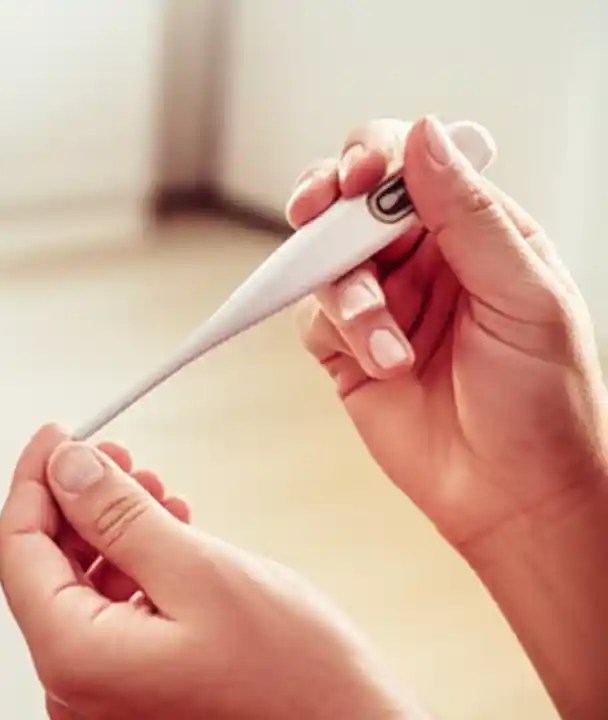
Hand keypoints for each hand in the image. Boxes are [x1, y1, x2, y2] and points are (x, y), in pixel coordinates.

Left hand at [0, 425, 421, 719]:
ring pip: (79, 589)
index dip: (33, 481)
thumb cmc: (296, 679)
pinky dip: (132, 571)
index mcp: (74, 657)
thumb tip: (63, 466)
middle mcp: (73, 687)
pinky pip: (110, 619)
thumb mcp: (202, 574)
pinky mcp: (134, 696)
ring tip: (158, 493)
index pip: (15, 550)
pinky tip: (169, 537)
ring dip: (111, 532)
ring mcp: (102, 697)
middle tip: (120, 454)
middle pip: (44, 569)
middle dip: (79, 502)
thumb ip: (119, 516)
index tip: (59, 432)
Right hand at [289, 116, 607, 549]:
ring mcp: (381, 301)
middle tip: (318, 208)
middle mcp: (422, 257)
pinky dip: (341, 334)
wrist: (514, 496)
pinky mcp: (345, 348)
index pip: (413, 164)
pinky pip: (314, 317)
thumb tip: (424, 134)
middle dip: (327, 198)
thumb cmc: (545, 399)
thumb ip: (469, 214)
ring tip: (389, 343)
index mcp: (477, 229)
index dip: (377, 157)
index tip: (359, 176)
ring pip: (325, 259)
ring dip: (349, 294)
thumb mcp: (523, 294)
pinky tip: (384, 364)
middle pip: (350, 198)